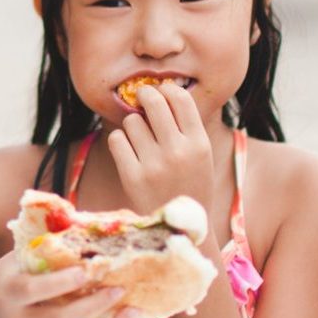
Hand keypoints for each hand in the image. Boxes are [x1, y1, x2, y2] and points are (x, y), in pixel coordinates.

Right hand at [0, 260, 131, 317]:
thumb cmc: (12, 272)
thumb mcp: (22, 256)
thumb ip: (50, 248)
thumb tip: (95, 230)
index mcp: (10, 292)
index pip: (35, 290)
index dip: (61, 283)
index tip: (86, 271)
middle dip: (94, 306)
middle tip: (119, 290)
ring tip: (132, 311)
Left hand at [108, 82, 213, 215]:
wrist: (180, 229)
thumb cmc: (190, 185)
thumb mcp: (201, 156)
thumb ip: (186, 127)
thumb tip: (160, 91)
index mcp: (199, 144)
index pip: (181, 98)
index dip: (167, 88)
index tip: (161, 91)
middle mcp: (178, 152)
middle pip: (154, 101)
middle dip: (145, 95)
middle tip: (142, 97)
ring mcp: (154, 165)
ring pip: (132, 121)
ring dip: (133, 125)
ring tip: (140, 138)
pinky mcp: (132, 177)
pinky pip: (117, 140)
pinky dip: (120, 141)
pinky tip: (128, 150)